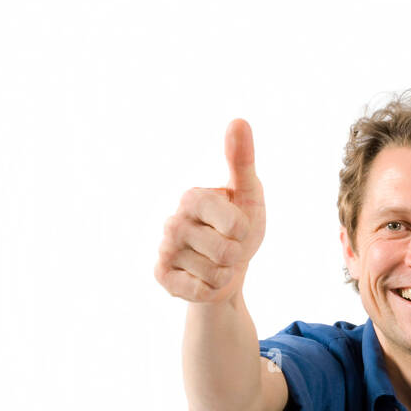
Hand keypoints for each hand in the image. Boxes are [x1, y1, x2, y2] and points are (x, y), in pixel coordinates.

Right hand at [155, 118, 266, 304]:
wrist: (226, 269)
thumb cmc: (238, 228)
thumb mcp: (248, 195)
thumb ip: (243, 160)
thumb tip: (239, 120)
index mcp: (193, 197)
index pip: (234, 223)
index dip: (245, 231)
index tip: (238, 227)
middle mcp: (173, 220)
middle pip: (226, 251)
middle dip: (236, 256)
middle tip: (227, 249)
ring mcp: (165, 248)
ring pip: (215, 274)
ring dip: (224, 274)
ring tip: (216, 263)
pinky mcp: (162, 275)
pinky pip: (197, 291)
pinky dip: (210, 290)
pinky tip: (202, 279)